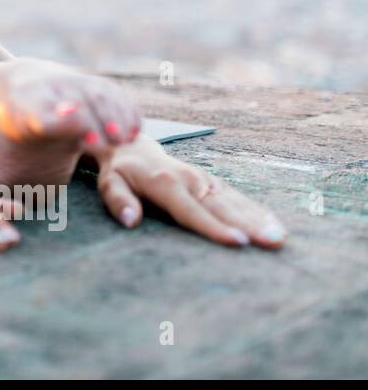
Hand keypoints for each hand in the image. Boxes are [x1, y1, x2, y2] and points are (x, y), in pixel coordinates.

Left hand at [89, 134, 287, 247]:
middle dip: (249, 225)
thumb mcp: (109, 184)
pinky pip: (236, 196)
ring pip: (234, 201)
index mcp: (165, 183)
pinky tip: (274, 223)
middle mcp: (189, 179)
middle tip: (273, 242)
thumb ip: (119, 201)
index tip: (237, 242)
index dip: (214, 227)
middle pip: (221, 206)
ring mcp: (203, 179)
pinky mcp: (211, 182)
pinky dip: (255, 210)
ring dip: (259, 218)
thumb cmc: (120, 173)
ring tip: (280, 237)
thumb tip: (131, 221)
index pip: (191, 210)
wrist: (131, 147)